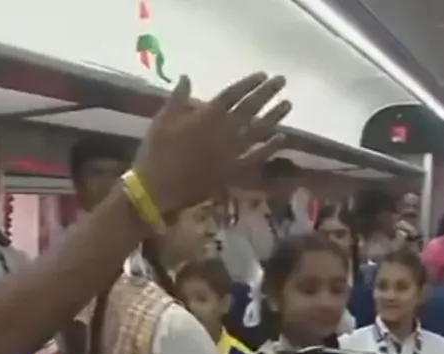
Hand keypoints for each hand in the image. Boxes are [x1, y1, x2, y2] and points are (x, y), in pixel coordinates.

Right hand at [133, 73, 291, 215]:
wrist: (157, 188)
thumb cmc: (156, 152)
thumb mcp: (161, 120)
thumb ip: (177, 98)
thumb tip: (186, 77)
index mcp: (206, 116)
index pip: (233, 94)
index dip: (249, 83)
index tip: (263, 74)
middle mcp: (224, 130)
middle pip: (250, 108)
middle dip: (267, 93)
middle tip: (282, 81)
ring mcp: (232, 151)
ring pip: (258, 130)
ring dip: (274, 116)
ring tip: (287, 104)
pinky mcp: (233, 171)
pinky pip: (257, 157)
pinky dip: (270, 147)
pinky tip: (282, 138)